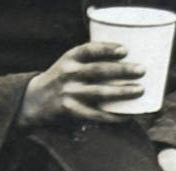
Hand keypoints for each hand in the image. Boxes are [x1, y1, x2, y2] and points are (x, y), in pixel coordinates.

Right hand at [18, 42, 144, 128]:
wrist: (34, 101)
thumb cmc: (61, 79)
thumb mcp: (69, 64)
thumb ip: (90, 62)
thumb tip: (126, 66)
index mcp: (70, 58)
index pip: (89, 50)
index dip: (107, 49)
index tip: (125, 50)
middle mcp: (69, 74)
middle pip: (98, 71)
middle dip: (122, 70)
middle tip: (141, 70)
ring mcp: (69, 93)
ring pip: (99, 92)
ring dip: (122, 91)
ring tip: (140, 90)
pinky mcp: (70, 110)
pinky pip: (95, 115)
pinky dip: (112, 116)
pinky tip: (127, 116)